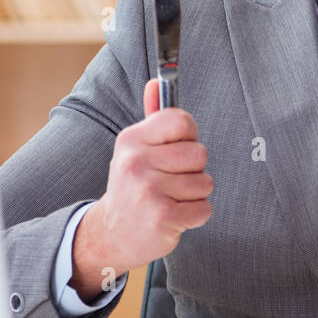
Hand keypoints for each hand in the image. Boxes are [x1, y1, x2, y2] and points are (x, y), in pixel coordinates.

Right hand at [70, 78, 212, 301]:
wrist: (111, 235)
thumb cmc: (133, 187)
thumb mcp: (136, 150)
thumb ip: (153, 118)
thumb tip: (156, 82)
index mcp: (132, 140)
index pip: (182, 121)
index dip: (189, 136)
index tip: (177, 150)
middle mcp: (136, 162)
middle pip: (200, 153)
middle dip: (194, 170)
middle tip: (170, 182)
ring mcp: (148, 191)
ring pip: (205, 182)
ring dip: (194, 195)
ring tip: (170, 199)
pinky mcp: (162, 217)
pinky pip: (204, 208)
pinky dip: (195, 216)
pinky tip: (173, 217)